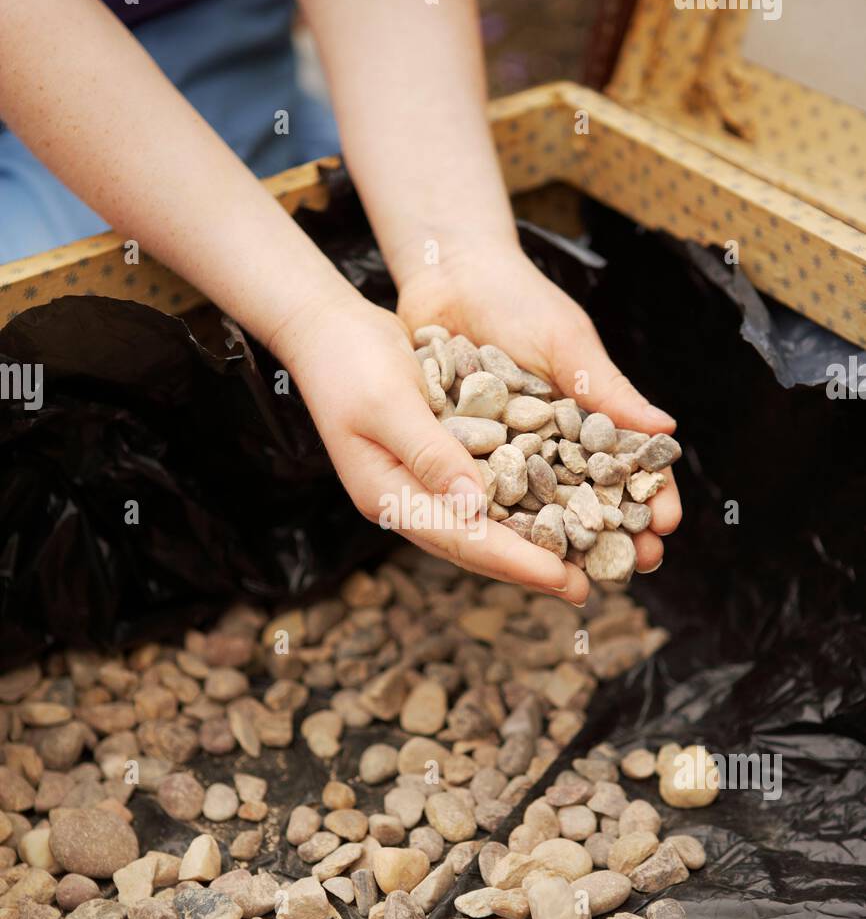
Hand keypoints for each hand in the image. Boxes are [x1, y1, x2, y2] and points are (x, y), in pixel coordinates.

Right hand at [270, 294, 588, 603]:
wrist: (326, 330)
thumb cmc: (349, 361)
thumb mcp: (389, 402)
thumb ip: (430, 453)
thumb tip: (475, 504)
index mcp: (387, 494)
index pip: (461, 540)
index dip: (515, 562)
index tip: (562, 578)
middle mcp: (405, 499)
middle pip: (476, 546)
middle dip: (529, 568)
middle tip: (584, 588)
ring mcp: (418, 483)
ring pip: (481, 526)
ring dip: (528, 545)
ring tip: (576, 563)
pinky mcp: (435, 462)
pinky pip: (483, 495)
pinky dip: (518, 507)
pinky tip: (553, 510)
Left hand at [398, 239, 681, 572]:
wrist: (448, 276)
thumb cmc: (515, 299)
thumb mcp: (565, 343)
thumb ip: (606, 390)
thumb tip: (666, 430)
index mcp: (589, 416)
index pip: (632, 465)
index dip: (652, 496)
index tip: (665, 524)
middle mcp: (553, 442)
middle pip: (592, 501)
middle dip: (616, 536)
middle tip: (635, 567)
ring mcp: (509, 452)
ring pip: (540, 510)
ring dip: (561, 544)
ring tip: (577, 575)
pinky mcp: (465, 454)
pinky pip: (484, 495)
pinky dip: (499, 523)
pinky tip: (509, 551)